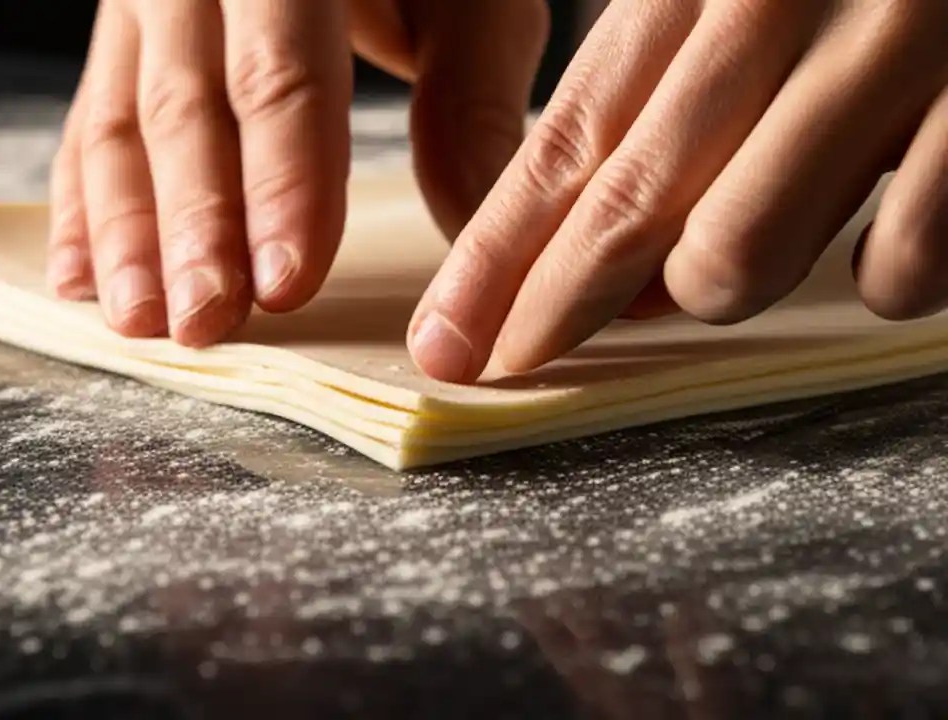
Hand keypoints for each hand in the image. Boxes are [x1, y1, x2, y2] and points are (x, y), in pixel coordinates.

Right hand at [46, 0, 548, 346]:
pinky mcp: (118, 41)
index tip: (285, 282)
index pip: (279, 77)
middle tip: (203, 321)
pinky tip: (77, 278)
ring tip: (137, 319)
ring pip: (117, 123)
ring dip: (123, 232)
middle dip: (192, 228)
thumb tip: (471, 228)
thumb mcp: (468, 2)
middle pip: (184, 108)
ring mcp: (141, 2)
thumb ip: (466, 100)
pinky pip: (86, 124)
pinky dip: (81, 206)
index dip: (281, 186)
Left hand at [408, 0, 947, 382]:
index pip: (569, 140)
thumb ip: (662, 92)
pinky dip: (872, 279)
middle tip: (506, 361)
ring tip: (732, 251)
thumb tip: (618, 274)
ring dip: (716, 284)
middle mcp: (793, 0)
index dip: (495, 256)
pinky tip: (871, 243)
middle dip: (552, 304)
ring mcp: (905, 50)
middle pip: (632, 206)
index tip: (448, 336)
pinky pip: (899, 266)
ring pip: (740, 255)